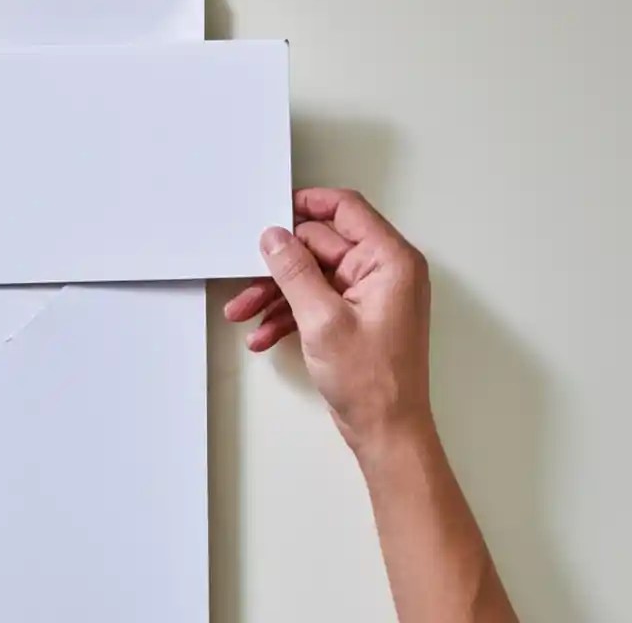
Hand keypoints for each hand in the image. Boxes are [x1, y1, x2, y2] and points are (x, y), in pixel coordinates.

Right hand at [224, 188, 432, 452]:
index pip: (346, 210)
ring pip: (311, 276)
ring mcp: (369, 296)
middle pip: (320, 247)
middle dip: (279, 267)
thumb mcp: (322, 320)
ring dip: (276, 295)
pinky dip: (288, 314)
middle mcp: (383, 272)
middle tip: (246, 280)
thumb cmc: (374, 383)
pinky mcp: (355, 317)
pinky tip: (265, 334)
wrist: (386, 430)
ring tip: (245, 314)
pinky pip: (314, 301)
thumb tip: (274, 237)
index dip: (306, 206)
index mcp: (390, 261)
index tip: (272, 211)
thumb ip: (295, 271)